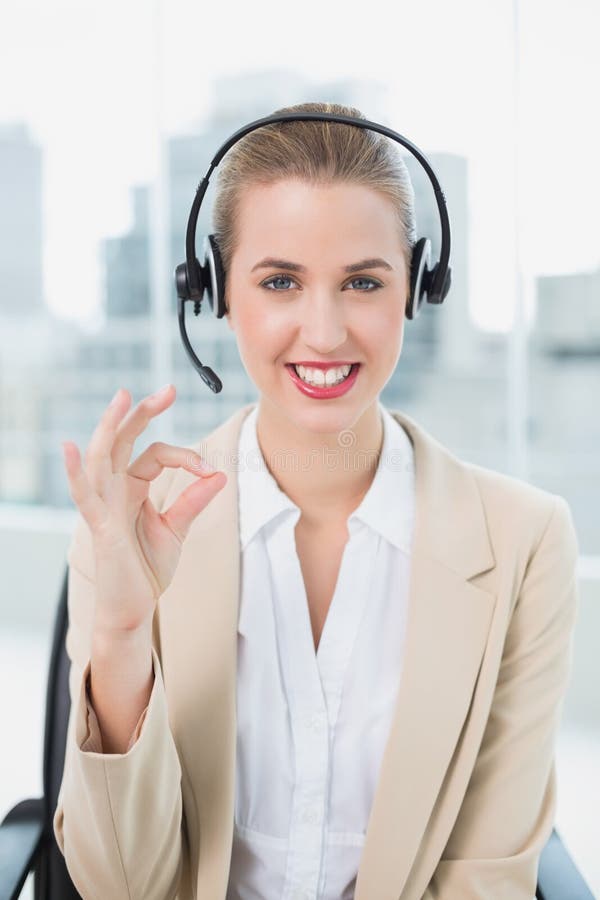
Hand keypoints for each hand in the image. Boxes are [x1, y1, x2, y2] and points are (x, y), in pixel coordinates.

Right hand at [61, 384, 226, 633]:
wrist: (135, 608)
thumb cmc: (148, 569)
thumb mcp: (177, 529)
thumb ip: (194, 501)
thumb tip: (219, 475)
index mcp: (133, 487)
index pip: (157, 454)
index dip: (186, 457)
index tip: (211, 470)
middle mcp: (114, 490)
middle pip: (124, 441)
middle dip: (143, 413)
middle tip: (169, 389)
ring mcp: (104, 505)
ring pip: (102, 457)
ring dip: (111, 426)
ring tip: (123, 397)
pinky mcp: (99, 526)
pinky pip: (84, 494)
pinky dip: (75, 472)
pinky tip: (70, 448)